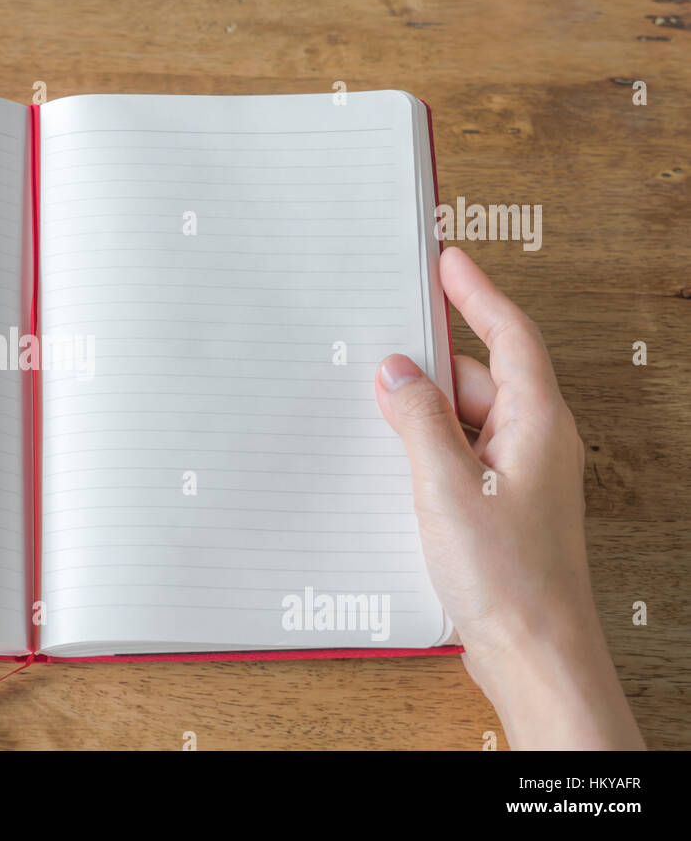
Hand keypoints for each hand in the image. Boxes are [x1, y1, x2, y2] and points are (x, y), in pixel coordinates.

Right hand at [374, 246, 641, 749]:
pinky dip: (428, 445)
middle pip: (482, 376)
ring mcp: (520, 475)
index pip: (510, 336)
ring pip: (467, 418)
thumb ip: (417, 421)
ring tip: (377, 405)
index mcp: (536, 423)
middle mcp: (535, 441)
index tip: (449, 261)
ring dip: (425, 409)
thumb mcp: (446, 487)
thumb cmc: (507, 577)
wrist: (534, 651)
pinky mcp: (501, 505)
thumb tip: (395, 371)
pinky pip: (462, 454)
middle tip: (384, 337)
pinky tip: (394, 459)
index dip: (477, 294)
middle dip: (433, 359)